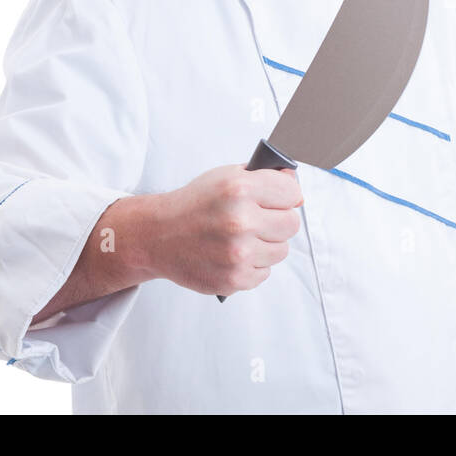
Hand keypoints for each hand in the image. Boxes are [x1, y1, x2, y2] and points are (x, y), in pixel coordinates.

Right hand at [144, 163, 302, 296]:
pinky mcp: (234, 279)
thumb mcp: (227, 176)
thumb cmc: (194, 204)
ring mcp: (238, 253)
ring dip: (267, 244)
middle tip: (258, 219)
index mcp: (239, 189)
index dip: (285, 196)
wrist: (157, 236)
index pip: (292, 193)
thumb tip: (298, 189)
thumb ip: (265, 177)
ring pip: (281, 250)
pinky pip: (265, 272)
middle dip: (278, 220)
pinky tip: (233, 254)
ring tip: (242, 237)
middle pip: (292, 224)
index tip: (277, 198)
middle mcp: (239, 221)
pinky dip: (253, 264)